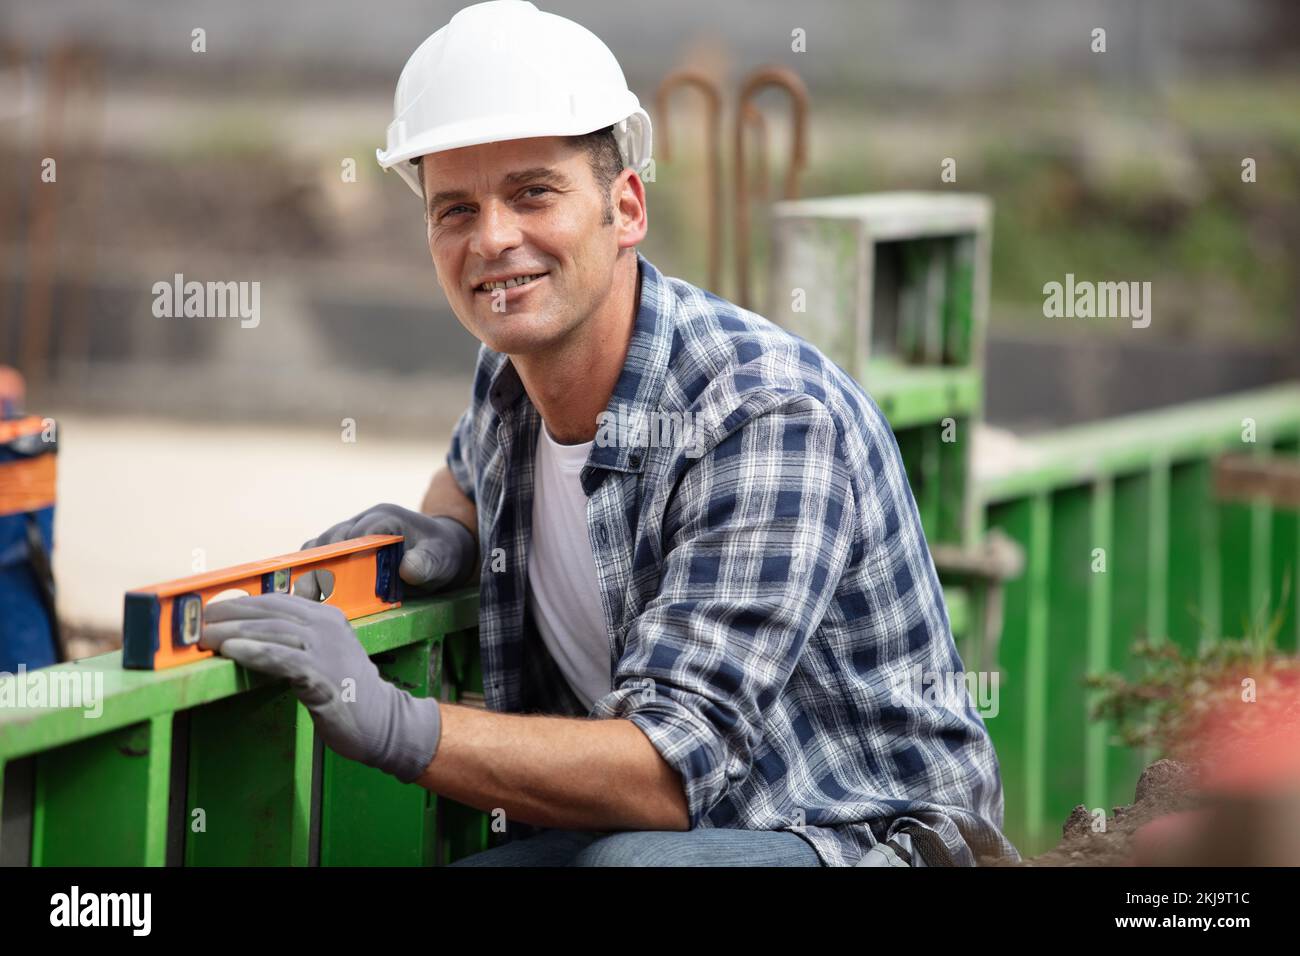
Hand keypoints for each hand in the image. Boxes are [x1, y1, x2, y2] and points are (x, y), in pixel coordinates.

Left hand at [199, 592, 441, 782]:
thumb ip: (297, 640)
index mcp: (327, 617)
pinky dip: (254, 652)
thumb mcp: (325, 655)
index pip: (276, 600)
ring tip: (204, 638)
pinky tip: (231, 651)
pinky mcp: (322, 675)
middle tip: (198, 623)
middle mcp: (327, 626)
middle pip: (269, 610)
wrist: (383, 723)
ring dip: (233, 632)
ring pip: (272, 631)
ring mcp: (326, 649)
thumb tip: (252, 635)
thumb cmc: (348, 692)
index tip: (211, 610)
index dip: (240, 603)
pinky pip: (281, 658)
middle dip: (230, 614)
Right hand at [295, 503, 475, 599]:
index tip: (336, 580)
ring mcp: (349, 535)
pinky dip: (309, 574)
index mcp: (386, 518)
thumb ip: (427, 562)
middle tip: (310, 595)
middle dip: (319, 565)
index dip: (346, 554)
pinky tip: (308, 597)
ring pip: (318, 548)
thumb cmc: (441, 552)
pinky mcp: (342, 550)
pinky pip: (318, 558)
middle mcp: (362, 523)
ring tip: (304, 598)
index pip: (360, 533)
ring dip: (308, 570)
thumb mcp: (442, 557)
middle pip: (331, 540)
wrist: (439, 550)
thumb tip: (408, 570)